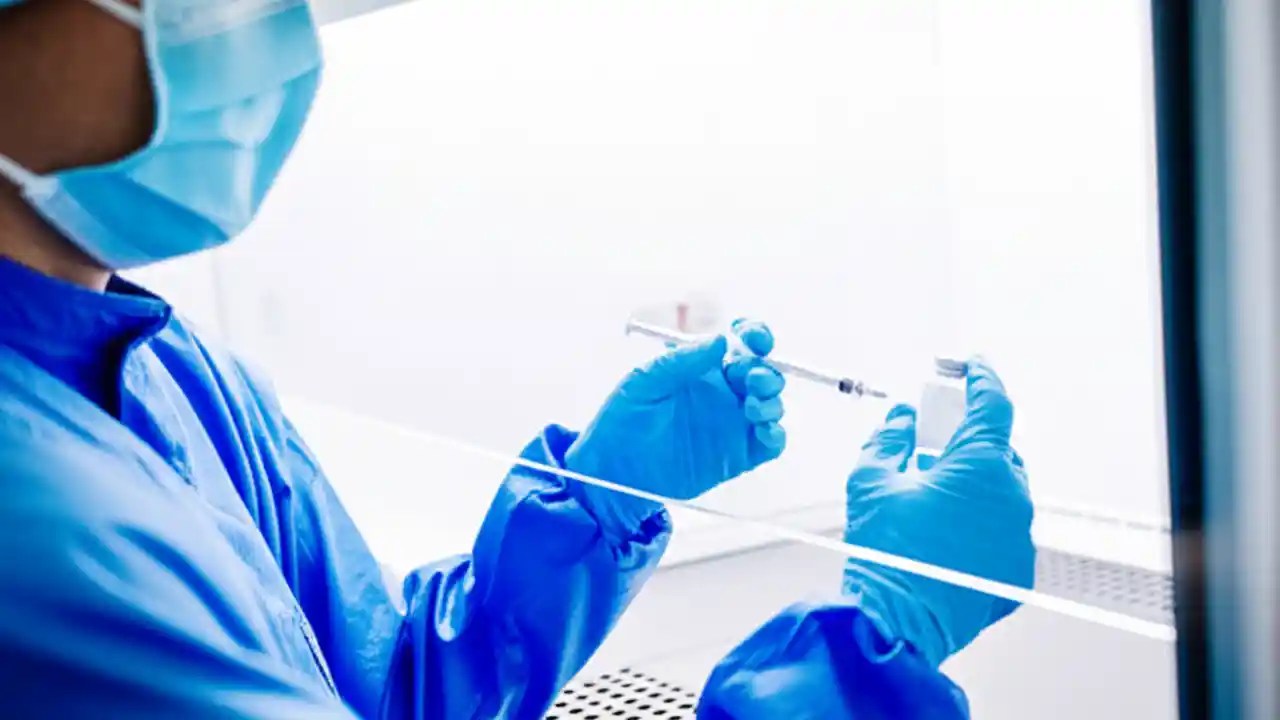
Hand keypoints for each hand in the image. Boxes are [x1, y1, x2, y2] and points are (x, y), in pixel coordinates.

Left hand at [565, 319, 786, 500]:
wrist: (615, 470)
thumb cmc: (624, 419)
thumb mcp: (645, 381)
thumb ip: (681, 360)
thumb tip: (721, 340)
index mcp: (704, 367)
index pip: (741, 343)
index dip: (755, 336)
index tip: (756, 339)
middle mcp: (725, 392)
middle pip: (762, 372)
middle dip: (766, 371)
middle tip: (752, 381)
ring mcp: (733, 424)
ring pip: (771, 405)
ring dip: (772, 401)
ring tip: (752, 408)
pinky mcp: (738, 456)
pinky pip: (770, 443)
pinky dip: (776, 435)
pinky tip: (765, 432)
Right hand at [842, 359, 1033, 666]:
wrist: (898, 622)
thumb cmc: (887, 552)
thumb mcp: (871, 481)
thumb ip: (890, 439)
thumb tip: (903, 420)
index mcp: (981, 465)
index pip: (993, 403)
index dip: (980, 376)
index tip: (970, 365)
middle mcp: (1012, 497)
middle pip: (997, 451)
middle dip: (966, 443)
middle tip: (930, 447)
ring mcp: (1019, 538)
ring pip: (1002, 494)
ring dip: (973, 488)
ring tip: (932, 500)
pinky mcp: (1016, 572)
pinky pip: (1003, 534)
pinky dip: (979, 527)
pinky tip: (944, 537)